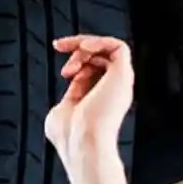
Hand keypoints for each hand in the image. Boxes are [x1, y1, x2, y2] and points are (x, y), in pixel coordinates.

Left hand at [45, 35, 133, 163]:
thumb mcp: (63, 109)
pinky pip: (118, 46)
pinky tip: (83, 47)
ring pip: (109, 48)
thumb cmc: (69, 135)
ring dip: (85, 47)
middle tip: (65, 69)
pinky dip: (99, 41)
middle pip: (100, 56)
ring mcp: (119, 82)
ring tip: (71, 67)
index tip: (59, 57)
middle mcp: (112, 89)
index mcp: (99, 98)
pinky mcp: (123, 75)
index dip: (75, 59)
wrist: (80, 142)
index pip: (91, 69)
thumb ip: (71, 95)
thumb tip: (72, 84)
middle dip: (78, 50)